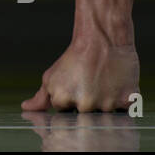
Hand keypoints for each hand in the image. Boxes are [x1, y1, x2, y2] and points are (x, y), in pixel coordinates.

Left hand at [21, 38, 138, 111]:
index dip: (71, 102)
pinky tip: (116, 85)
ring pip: (107, 116)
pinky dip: (123, 100)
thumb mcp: (52, 76)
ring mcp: (106, 104)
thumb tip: (26, 108)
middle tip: (90, 84)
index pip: (66, 114)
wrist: (102, 38)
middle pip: (86, 117)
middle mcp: (84, 105)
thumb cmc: (75, 57)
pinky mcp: (127, 100)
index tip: (75, 88)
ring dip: (106, 104)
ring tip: (103, 84)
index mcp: (62, 100)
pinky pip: (126, 111)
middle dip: (87, 105)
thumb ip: (40, 97)